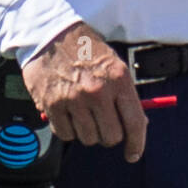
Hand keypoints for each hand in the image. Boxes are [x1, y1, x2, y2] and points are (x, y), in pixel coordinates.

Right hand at [22, 22, 147, 162]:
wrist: (50, 33)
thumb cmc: (85, 49)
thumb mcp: (114, 65)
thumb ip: (125, 96)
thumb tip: (137, 127)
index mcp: (119, 79)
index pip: (135, 122)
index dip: (137, 144)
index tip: (133, 154)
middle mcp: (98, 91)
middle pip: (111, 137)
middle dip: (109, 135)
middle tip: (103, 124)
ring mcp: (74, 100)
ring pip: (88, 138)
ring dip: (87, 131)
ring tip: (82, 111)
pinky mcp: (52, 105)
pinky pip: (65, 135)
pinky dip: (67, 129)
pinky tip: (67, 112)